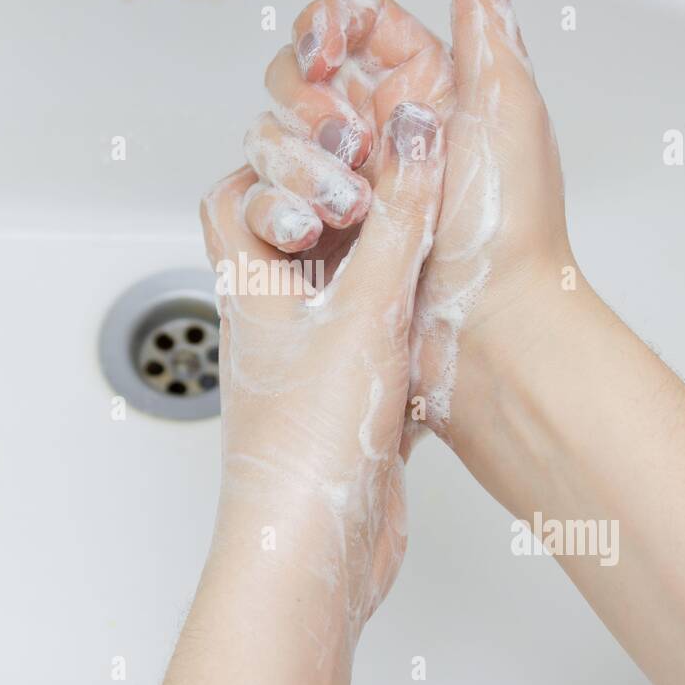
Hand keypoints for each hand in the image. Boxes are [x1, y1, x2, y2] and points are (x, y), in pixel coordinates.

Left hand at [158, 101, 444, 684]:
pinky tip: (446, 310)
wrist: (316, 550)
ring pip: (342, 286)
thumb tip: (415, 135)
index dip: (280, 163)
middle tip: (392, 177)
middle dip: (343, 202)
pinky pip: (376, 336)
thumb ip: (398, 219)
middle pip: (296, 235)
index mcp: (251, 289)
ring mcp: (311, 361)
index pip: (237, 198)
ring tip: (432, 228)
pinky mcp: (351, 398)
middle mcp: (273, 321)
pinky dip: (407, 315)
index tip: (340, 144)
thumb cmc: (308, 445)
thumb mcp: (364, 310)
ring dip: (383, 257)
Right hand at [238, 0, 573, 445]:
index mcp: (430, 89)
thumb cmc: (509, 231)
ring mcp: (354, 183)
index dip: (327, 27)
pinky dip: (280, 203)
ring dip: (298, 162)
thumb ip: (486, 23)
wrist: (491, 331)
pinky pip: (274, 195)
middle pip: (302, 76)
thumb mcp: (506, 108)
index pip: (357, 24)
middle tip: (347, 145)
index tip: (323, 55)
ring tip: (346, 203)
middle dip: (306, 104)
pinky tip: (315, 227)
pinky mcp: (328, 231)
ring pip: (279, 136)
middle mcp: (387, 131)